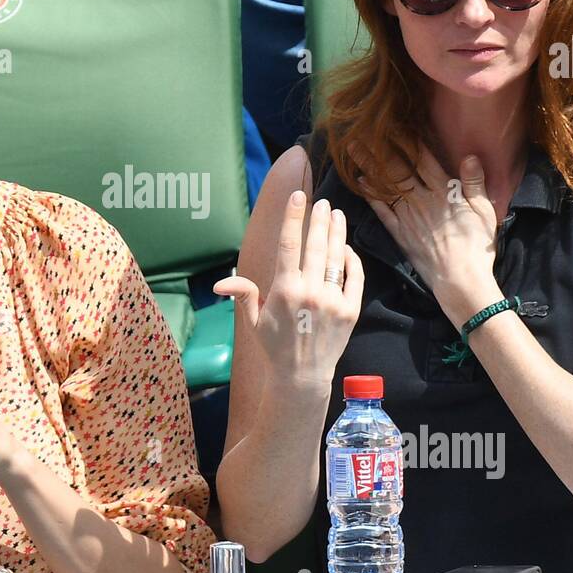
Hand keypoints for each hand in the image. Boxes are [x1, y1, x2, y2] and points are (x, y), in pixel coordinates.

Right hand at [213, 191, 363, 386]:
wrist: (302, 376)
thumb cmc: (275, 346)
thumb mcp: (253, 320)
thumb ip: (243, 295)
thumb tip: (219, 284)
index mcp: (284, 290)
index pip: (289, 244)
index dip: (293, 216)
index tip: (298, 196)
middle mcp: (309, 292)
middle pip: (316, 245)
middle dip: (320, 219)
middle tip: (323, 202)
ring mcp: (332, 300)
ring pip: (336, 257)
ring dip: (337, 233)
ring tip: (337, 215)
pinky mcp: (350, 310)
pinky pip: (354, 277)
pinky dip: (351, 260)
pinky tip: (346, 247)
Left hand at [356, 142, 498, 319]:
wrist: (461, 279)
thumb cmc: (477, 245)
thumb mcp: (485, 211)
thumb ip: (475, 183)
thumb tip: (469, 156)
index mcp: (444, 192)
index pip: (422, 159)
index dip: (407, 140)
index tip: (392, 124)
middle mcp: (422, 200)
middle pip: (397, 169)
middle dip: (378, 149)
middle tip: (359, 132)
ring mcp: (408, 217)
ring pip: (385, 186)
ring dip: (368, 167)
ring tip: (352, 150)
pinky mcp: (400, 234)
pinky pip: (382, 211)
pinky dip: (370, 196)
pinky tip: (359, 183)